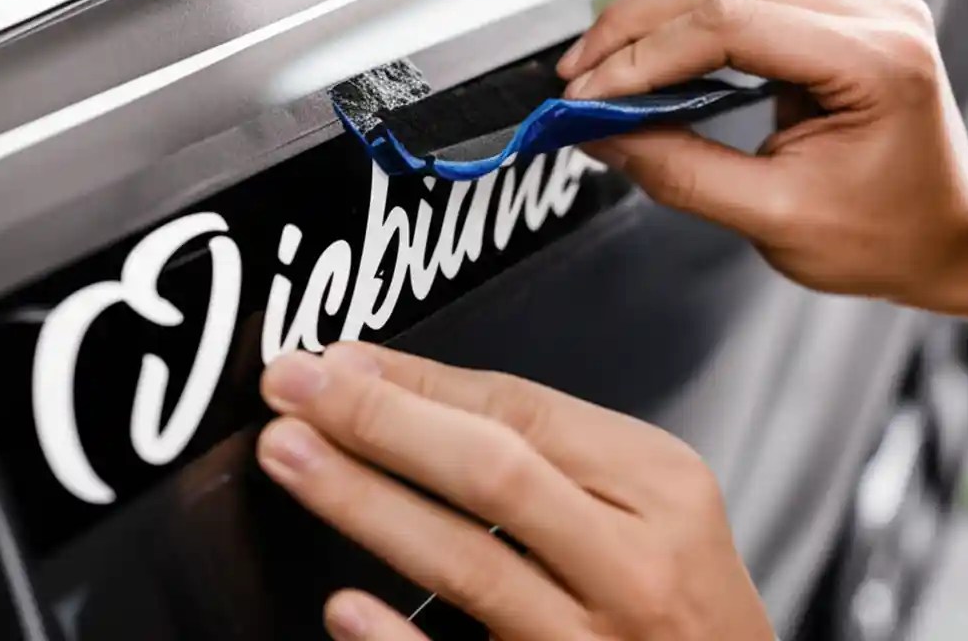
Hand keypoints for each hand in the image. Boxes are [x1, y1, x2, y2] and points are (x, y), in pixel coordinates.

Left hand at [256, 343, 774, 640]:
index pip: (522, 411)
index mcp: (660, 489)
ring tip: (290, 455)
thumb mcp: (647, 499)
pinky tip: (344, 606)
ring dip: (365, 502)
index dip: (417, 383)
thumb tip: (398, 386)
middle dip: (382, 421)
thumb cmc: (678, 594)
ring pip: (469, 563)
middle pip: (494, 473)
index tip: (339, 361)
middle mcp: (636, 568)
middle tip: (294, 388)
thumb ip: (545, 448)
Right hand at [557, 0, 967, 314]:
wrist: (941, 238)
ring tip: (596, 70)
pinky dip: (675, 29)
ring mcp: (851, 11)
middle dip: (630, 30)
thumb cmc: (886, 237)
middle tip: (574, 79)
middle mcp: (868, 16)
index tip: (589, 95)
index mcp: (873, 59)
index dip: (644, 56)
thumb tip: (605, 137)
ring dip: (646, 21)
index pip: (731, 24)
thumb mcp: (774, 218)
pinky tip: (641, 60)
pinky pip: (736, 1)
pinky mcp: (826, 22)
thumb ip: (681, 172)